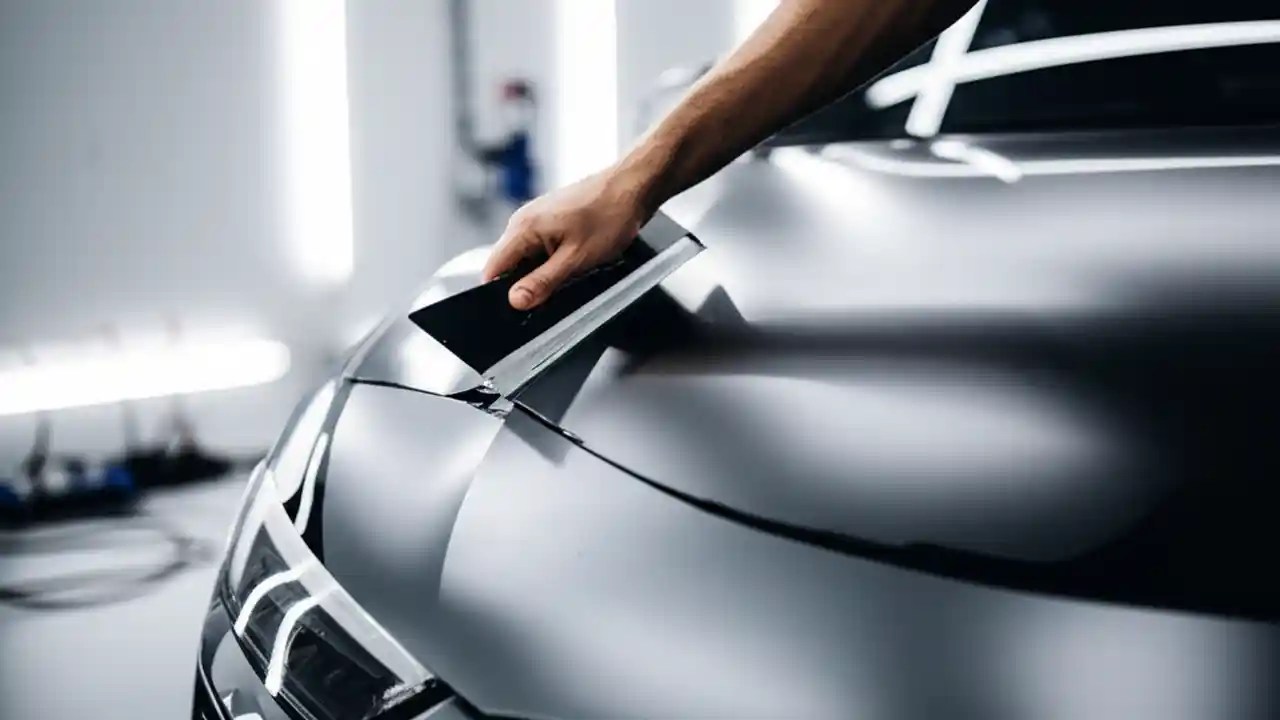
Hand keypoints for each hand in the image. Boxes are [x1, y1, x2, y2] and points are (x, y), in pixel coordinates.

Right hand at [482, 168, 653, 309]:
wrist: (633, 187)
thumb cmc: (609, 215)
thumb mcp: (575, 259)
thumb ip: (542, 282)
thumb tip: (515, 301)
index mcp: (523, 228)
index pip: (492, 269)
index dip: (502, 294)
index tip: (519, 309)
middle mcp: (524, 220)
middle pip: (510, 266)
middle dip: (527, 284)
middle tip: (554, 293)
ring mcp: (538, 219)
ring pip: (528, 259)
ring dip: (545, 273)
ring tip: (571, 272)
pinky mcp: (552, 221)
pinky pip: (543, 249)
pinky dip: (555, 261)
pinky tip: (574, 262)